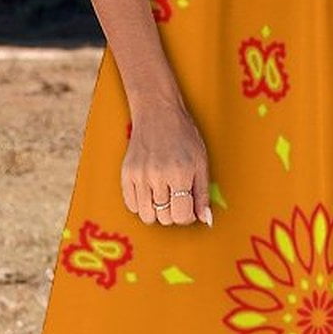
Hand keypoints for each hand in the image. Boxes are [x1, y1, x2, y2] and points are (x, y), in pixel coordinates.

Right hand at [122, 100, 212, 225]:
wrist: (157, 113)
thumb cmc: (183, 136)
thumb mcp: (201, 163)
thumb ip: (202, 194)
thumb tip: (206, 220)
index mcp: (180, 174)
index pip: (181, 216)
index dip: (188, 216)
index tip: (188, 207)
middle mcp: (158, 176)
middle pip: (164, 218)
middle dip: (173, 213)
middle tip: (176, 197)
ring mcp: (139, 176)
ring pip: (147, 216)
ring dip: (156, 212)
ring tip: (163, 195)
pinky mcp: (126, 174)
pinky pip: (131, 205)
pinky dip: (141, 204)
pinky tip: (150, 191)